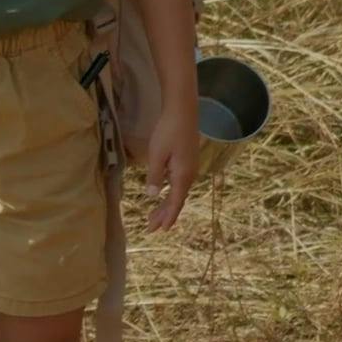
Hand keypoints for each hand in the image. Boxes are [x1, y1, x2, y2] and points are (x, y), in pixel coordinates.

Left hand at [140, 107, 197, 232]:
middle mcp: (190, 174)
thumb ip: (155, 176)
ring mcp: (191, 167)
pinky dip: (171, 193)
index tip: (159, 230)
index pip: (175, 202)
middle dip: (165, 214)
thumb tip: (153, 195)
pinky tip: (164, 194)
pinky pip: (180, 183)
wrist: (182, 111)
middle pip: (178, 200)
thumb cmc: (168, 132)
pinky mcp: (188, 161)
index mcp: (183, 175)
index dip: (167, 217)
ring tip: (155, 216)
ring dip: (168, 204)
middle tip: (151, 227)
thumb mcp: (157, 155)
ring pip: (179, 192)